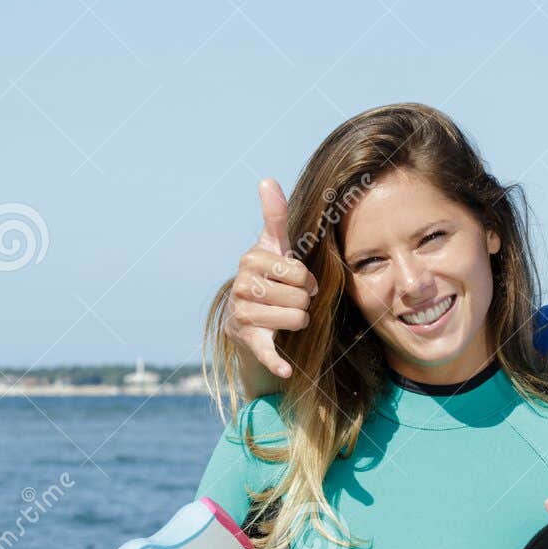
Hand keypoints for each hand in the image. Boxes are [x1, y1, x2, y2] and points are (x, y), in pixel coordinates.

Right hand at [225, 179, 318, 379]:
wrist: (251, 317)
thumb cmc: (271, 277)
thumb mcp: (274, 246)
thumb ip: (274, 215)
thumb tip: (266, 179)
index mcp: (250, 260)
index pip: (297, 270)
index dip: (306, 279)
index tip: (299, 281)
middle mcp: (241, 286)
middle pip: (298, 296)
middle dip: (303, 301)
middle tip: (292, 302)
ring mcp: (242, 314)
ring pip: (294, 318)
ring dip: (299, 321)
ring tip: (288, 318)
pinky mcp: (247, 341)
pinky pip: (266, 350)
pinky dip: (277, 361)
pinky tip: (286, 369)